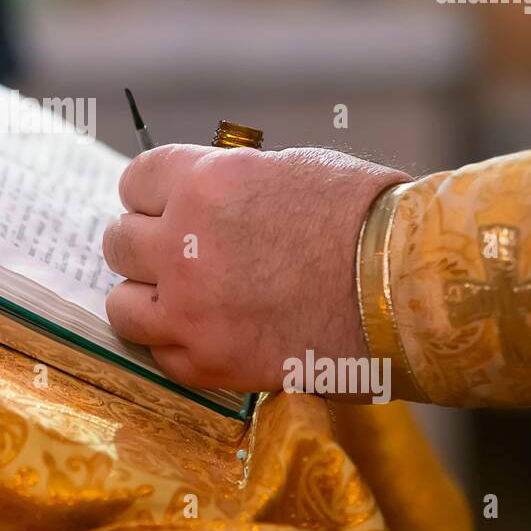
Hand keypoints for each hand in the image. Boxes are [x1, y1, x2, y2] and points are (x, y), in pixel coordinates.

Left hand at [102, 144, 407, 391]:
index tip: (166, 208)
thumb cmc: (364, 217)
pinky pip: (157, 354)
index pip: (135, 182)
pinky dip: (175, 345)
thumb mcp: (287, 168)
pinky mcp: (210, 361)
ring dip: (147, 297)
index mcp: (203, 182)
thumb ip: (228, 184)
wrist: (411, 287)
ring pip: (121, 303)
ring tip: (182, 299)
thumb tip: (197, 196)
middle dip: (146, 245)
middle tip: (177, 255)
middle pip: (119, 241)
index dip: (152, 195)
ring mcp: (191, 307)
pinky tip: (206, 333)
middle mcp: (183, 243)